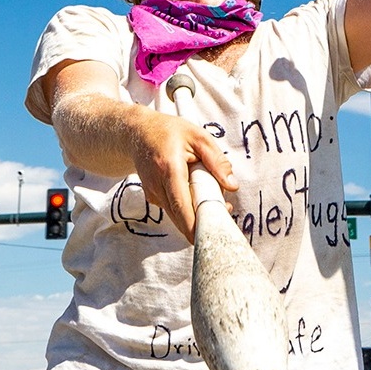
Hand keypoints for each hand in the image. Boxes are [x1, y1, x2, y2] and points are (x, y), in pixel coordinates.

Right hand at [129, 110, 238, 242]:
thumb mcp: (198, 136)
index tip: (207, 237)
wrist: (138, 134)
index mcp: (169, 168)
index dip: (193, 224)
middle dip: (201, 223)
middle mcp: (157, 185)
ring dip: (196, 215)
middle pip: (179, 216)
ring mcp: (152, 194)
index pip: (180, 203)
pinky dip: (188, 209)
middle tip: (225, 217)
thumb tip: (232, 186)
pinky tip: (199, 195)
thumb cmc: (170, 132)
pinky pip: (173, 210)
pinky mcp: (153, 198)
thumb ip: (216, 160)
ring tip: (217, 201)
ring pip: (177, 216)